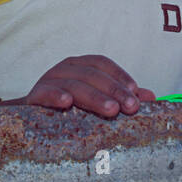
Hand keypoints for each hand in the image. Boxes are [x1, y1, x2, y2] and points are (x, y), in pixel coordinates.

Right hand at [21, 55, 155, 118]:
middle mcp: (65, 69)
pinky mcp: (34, 96)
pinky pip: (45, 93)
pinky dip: (56, 96)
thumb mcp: (96, 101)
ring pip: (74, 84)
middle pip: (92, 74)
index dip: (119, 75)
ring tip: (111, 110)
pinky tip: (68, 103)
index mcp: (80, 65)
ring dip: (94, 96)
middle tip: (131, 107)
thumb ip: (121, 97)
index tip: (135, 91)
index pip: (102, 63)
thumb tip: (150, 96)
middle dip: (114, 90)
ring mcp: (48, 81)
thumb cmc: (69, 108)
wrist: (31, 118)